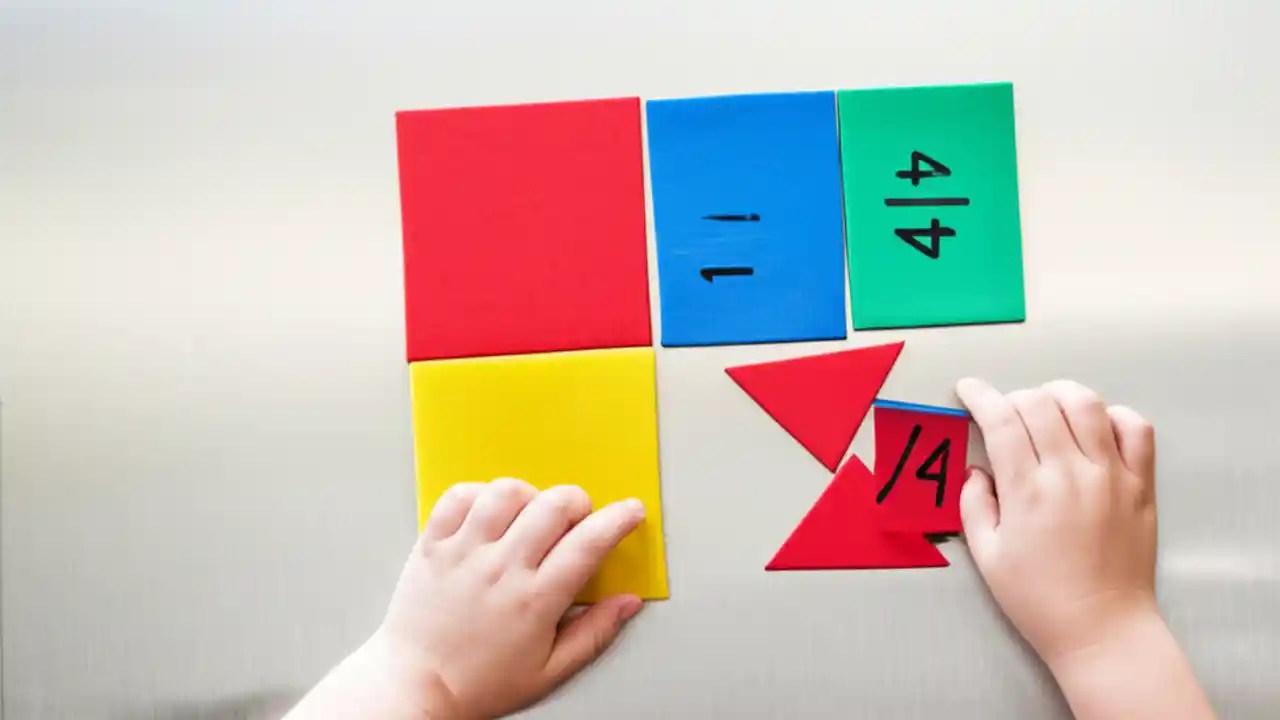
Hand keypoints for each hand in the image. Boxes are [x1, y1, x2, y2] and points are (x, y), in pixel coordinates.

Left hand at [287, 479, 645, 718]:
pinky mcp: (433, 544)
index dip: (618, 520)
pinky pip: (459, 496)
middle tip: (578, 517)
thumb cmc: (478, 683)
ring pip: (506, 492)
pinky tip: (490, 512)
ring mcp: (464, 552)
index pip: (588, 543)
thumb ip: (594, 633)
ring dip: (529, 494)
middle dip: (578, 501)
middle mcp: (501, 569)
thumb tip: (628, 603)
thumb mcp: (549, 671)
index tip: (630, 512)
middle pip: (553, 505)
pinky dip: (480, 493)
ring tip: (530, 514)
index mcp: (535, 601)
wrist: (415, 686)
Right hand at [955, 378, 1157, 664]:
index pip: (1000, 420)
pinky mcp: (1141, 485)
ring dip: (1059, 394)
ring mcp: (1111, 476)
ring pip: (1086, 404)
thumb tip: (977, 470)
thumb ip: (974, 505)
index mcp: (1027, 492)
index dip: (979, 396)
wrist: (1103, 630)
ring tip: (1046, 406)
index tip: (969, 390)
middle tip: (1004, 412)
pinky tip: (1095, 427)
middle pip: (1039, 403)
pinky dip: (1113, 415)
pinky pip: (1136, 428)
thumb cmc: (1040, 600)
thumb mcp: (988, 557)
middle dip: (1013, 396)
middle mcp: (1070, 474)